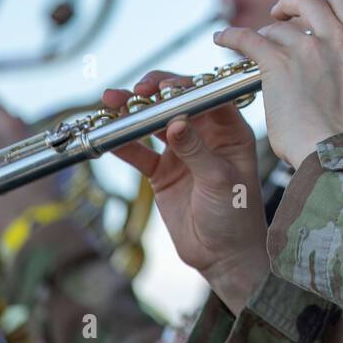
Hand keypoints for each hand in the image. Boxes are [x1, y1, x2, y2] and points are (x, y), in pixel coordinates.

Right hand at [106, 71, 268, 312]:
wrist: (223, 255)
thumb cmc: (236, 215)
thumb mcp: (220, 180)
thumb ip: (197, 151)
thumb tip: (176, 121)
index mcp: (231, 131)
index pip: (208, 98)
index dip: (186, 87)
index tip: (165, 87)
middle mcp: (207, 136)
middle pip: (177, 105)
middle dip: (155, 94)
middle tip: (135, 91)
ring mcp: (182, 152)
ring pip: (154, 124)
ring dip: (132, 113)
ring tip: (111, 102)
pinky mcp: (162, 172)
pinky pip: (139, 153)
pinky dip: (123, 144)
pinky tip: (106, 136)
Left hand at [214, 0, 342, 170]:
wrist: (337, 153)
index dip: (327, 1)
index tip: (316, 13)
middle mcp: (336, 39)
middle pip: (310, 0)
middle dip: (293, 4)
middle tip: (283, 16)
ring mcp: (306, 49)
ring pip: (278, 26)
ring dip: (267, 34)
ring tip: (260, 46)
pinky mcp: (277, 63)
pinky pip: (247, 38)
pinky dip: (231, 36)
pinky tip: (221, 38)